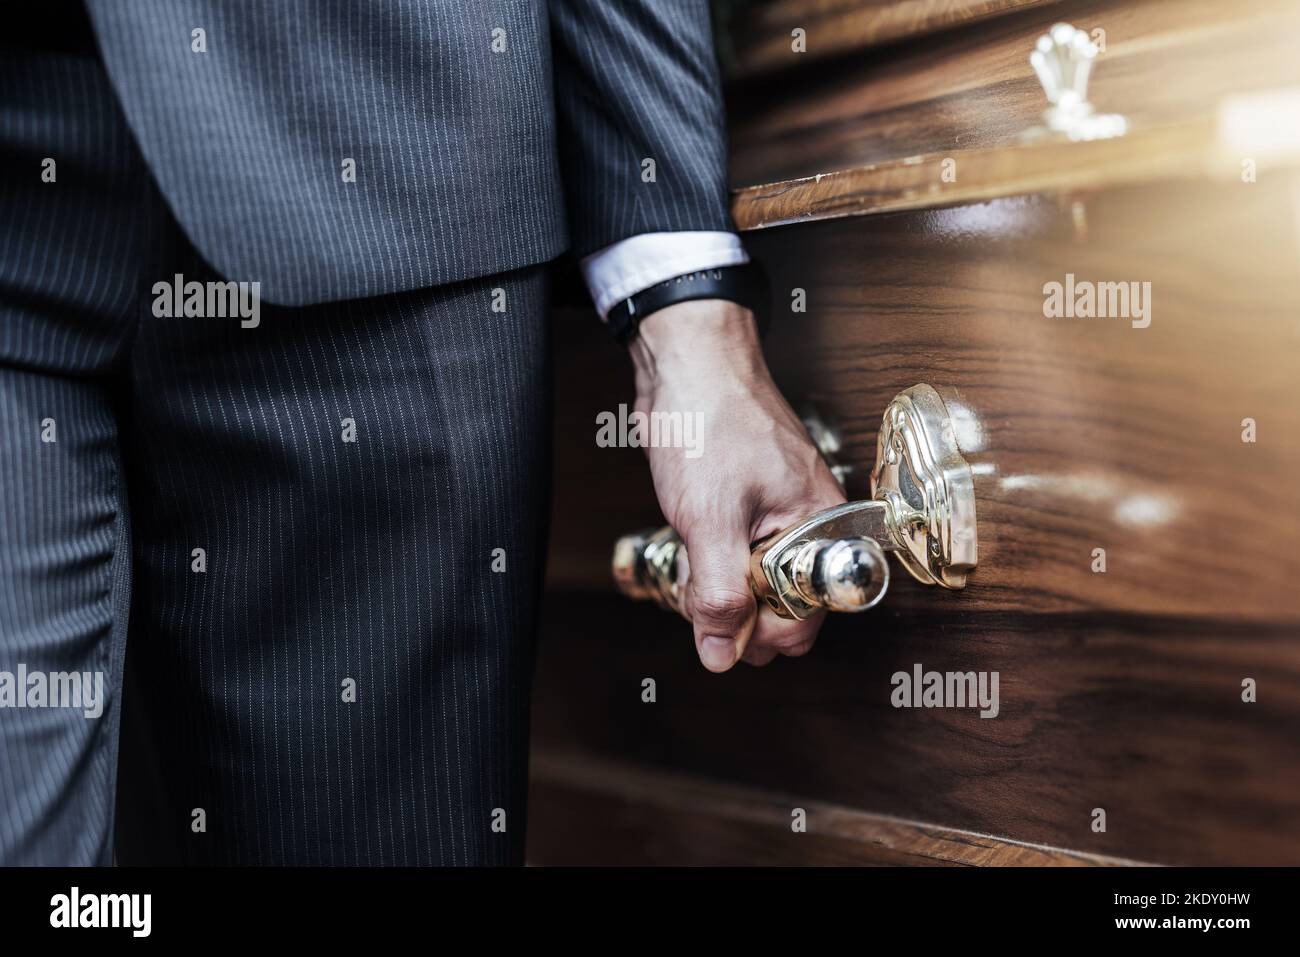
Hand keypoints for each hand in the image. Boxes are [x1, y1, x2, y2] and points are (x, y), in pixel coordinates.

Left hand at [629, 300, 845, 671]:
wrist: (685, 363)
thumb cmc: (710, 421)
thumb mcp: (710, 519)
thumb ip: (718, 592)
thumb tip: (720, 653)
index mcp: (822, 527)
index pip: (809, 616)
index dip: (762, 631)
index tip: (721, 627)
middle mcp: (808, 525)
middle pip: (782, 606)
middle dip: (736, 610)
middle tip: (697, 589)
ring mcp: (778, 516)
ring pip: (754, 583)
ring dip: (717, 586)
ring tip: (690, 561)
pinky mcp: (748, 506)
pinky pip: (737, 555)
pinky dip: (710, 560)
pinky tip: (688, 546)